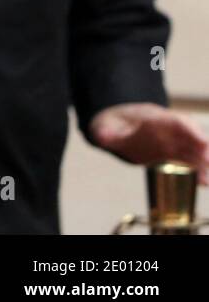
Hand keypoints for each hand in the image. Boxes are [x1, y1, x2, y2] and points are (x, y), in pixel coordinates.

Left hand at [89, 102, 208, 183]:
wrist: (116, 127)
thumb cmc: (113, 124)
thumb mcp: (105, 126)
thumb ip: (105, 132)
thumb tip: (102, 137)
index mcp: (153, 118)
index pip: (176, 121)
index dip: (190, 131)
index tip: (202, 141)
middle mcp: (167, 130)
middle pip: (190, 137)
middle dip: (202, 148)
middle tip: (208, 161)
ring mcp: (171, 142)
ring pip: (192, 151)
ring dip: (202, 163)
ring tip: (206, 181)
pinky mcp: (171, 154)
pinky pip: (187, 162)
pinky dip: (196, 171)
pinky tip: (203, 183)